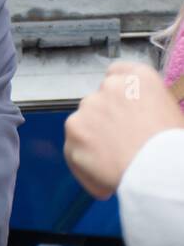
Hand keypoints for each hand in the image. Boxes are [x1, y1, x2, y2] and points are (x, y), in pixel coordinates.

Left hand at [64, 61, 183, 199]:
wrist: (159, 169)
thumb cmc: (172, 147)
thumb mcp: (169, 113)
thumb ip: (144, 105)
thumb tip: (133, 114)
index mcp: (138, 78)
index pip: (116, 73)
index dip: (117, 95)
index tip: (120, 110)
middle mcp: (110, 87)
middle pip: (98, 101)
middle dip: (103, 120)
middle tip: (120, 142)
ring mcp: (87, 108)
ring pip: (82, 123)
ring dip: (91, 139)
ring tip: (113, 160)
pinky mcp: (73, 131)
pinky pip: (73, 148)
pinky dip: (83, 160)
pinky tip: (101, 172)